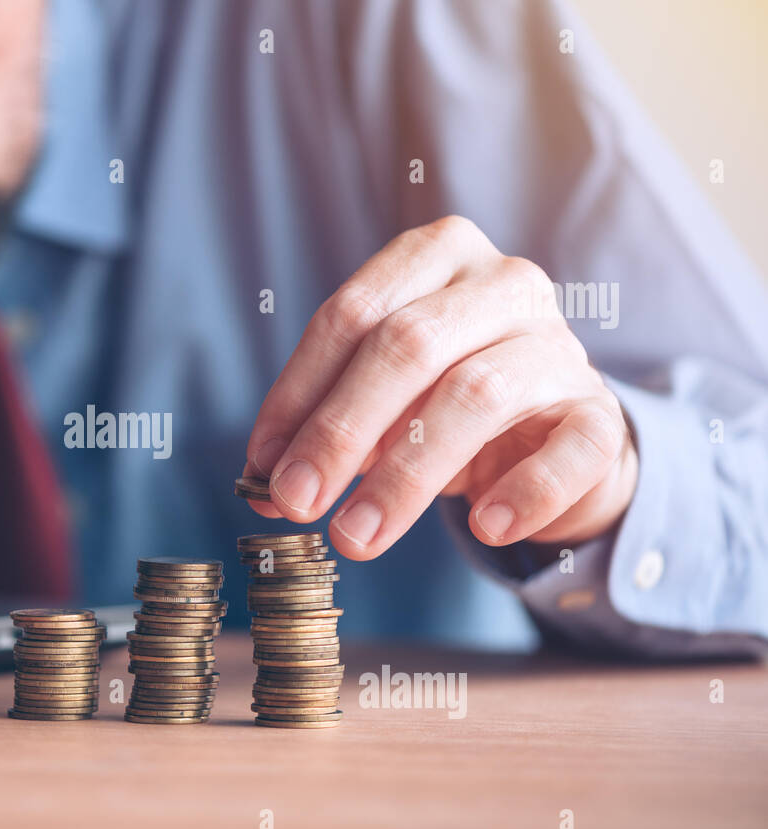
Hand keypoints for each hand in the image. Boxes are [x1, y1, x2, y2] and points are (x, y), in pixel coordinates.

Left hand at [244, 215, 637, 558]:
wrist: (554, 437)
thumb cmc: (446, 406)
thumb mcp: (379, 405)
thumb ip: (323, 428)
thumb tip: (264, 482)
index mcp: (436, 256)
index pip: (352, 314)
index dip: (299, 391)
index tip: (264, 463)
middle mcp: (503, 283)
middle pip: (407, 345)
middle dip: (340, 431)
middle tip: (298, 501)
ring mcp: (560, 344)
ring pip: (476, 395)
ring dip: (405, 476)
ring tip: (357, 535)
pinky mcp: (601, 413)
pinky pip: (570, 449)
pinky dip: (523, 493)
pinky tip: (485, 528)